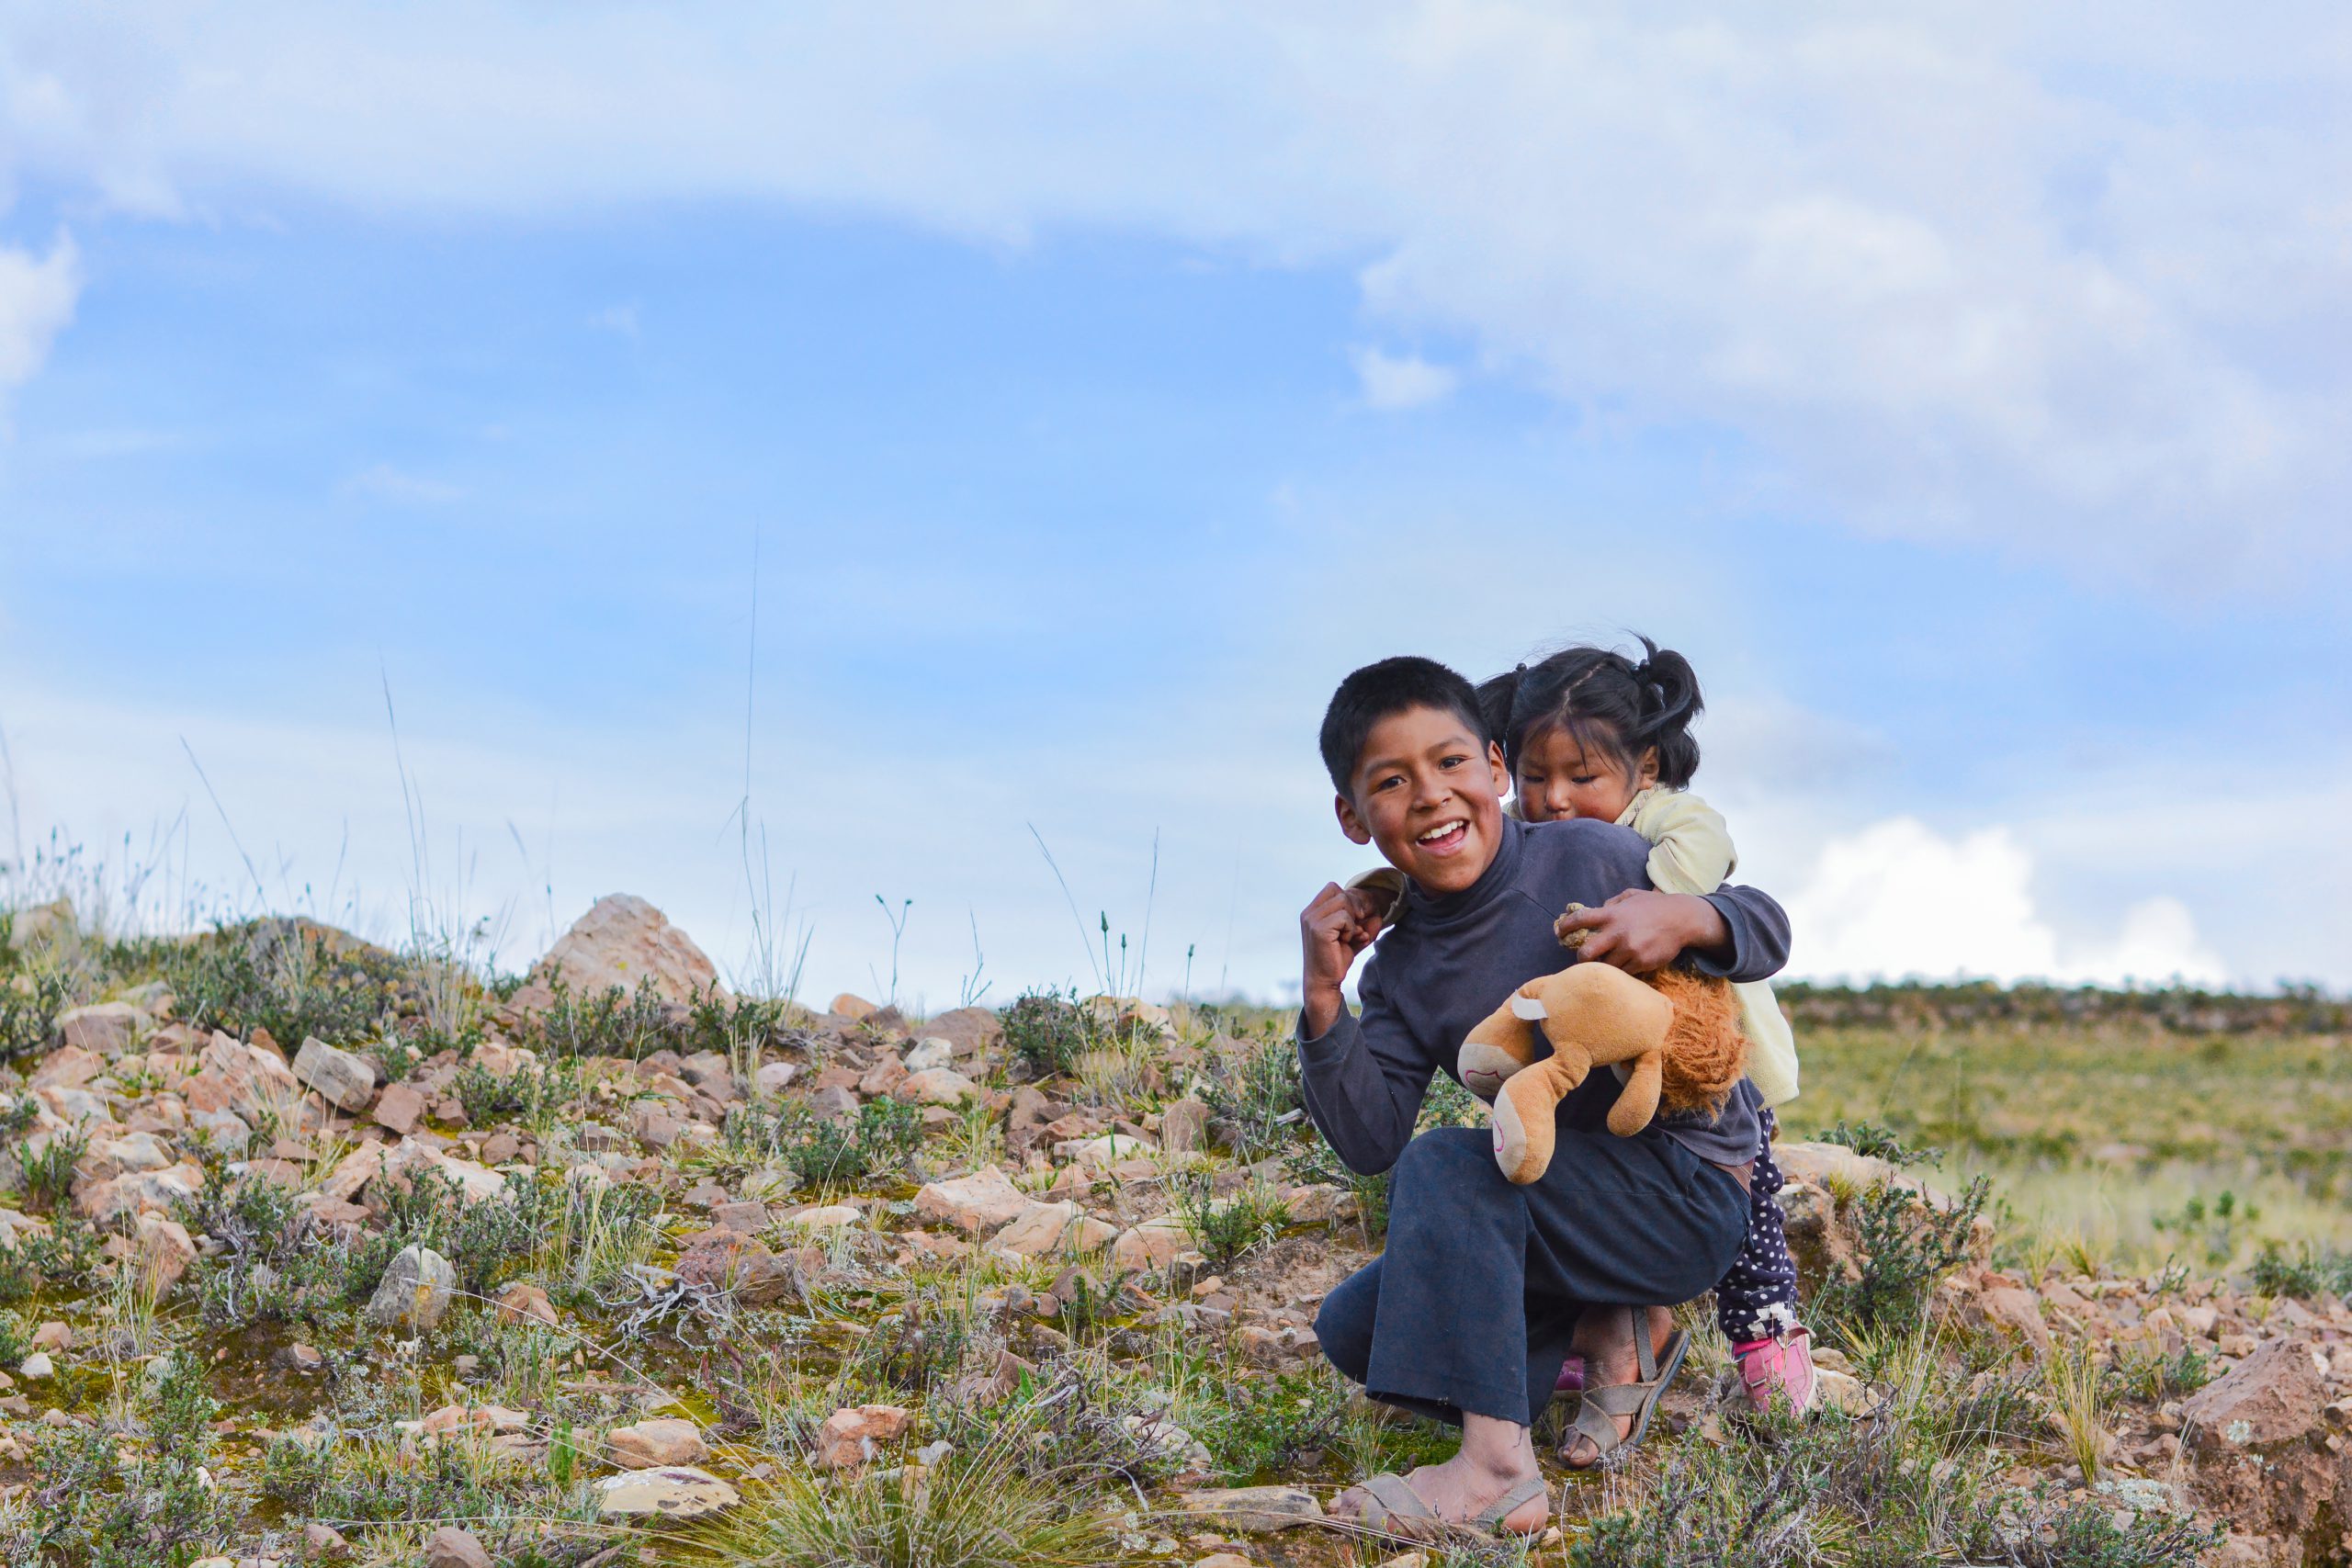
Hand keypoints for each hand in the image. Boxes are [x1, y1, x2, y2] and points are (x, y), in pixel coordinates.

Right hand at [1300, 882, 1384, 1035]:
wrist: (1324, 982)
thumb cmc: (1336, 960)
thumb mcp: (1352, 936)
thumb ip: (1363, 923)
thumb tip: (1378, 916)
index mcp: (1312, 912)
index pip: (1333, 887)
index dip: (1349, 900)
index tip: (1356, 918)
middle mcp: (1309, 913)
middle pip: (1340, 892)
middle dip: (1355, 909)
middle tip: (1356, 930)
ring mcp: (1312, 920)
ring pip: (1344, 902)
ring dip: (1353, 921)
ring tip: (1349, 937)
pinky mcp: (1318, 929)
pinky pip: (1344, 917)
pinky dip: (1351, 929)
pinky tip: (1345, 942)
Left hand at [1556, 889, 1728, 973]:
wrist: (1682, 919)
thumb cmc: (1655, 906)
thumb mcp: (1631, 896)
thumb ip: (1612, 902)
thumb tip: (1596, 909)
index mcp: (1612, 914)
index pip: (1580, 919)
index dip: (1565, 927)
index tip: (1559, 932)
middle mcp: (1618, 933)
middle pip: (1586, 952)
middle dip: (1580, 957)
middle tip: (1583, 958)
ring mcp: (1630, 950)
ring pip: (1604, 967)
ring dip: (1603, 966)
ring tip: (1606, 963)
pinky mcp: (1641, 963)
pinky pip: (1623, 973)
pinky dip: (1621, 971)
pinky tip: (1624, 965)